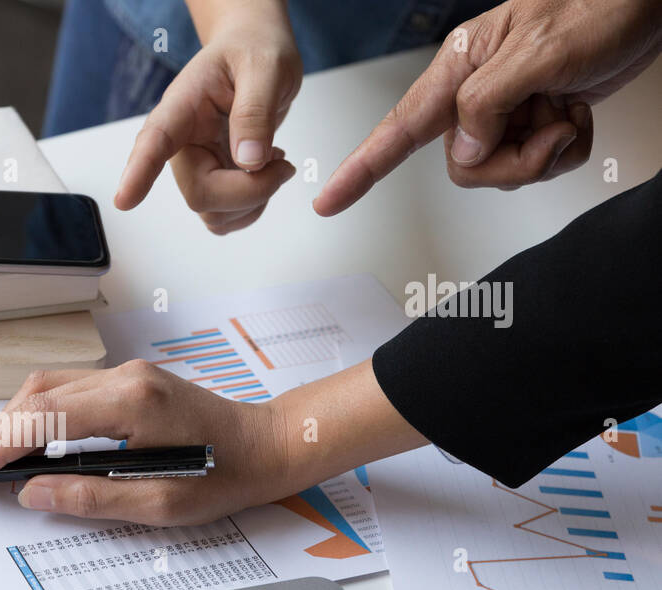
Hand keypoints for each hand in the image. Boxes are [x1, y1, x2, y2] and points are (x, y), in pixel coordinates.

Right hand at [0, 361, 287, 524]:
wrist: (268, 444)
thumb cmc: (228, 475)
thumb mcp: (162, 503)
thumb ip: (93, 499)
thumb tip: (34, 493)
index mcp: (133, 404)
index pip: (44, 419)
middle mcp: (124, 378)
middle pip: (36, 397)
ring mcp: (124, 374)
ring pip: (46, 388)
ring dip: (9, 421)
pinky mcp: (126, 382)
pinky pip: (65, 391)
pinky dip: (34, 415)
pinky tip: (22, 442)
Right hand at [114, 0, 300, 233]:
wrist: (255, 50)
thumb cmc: (253, 50)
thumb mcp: (265, 66)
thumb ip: (255, 112)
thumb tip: (249, 161)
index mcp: (183, 108)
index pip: (155, 142)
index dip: (139, 172)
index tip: (124, 200)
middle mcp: (182, 144)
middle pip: (199, 194)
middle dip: (248, 191)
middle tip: (283, 164)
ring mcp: (198, 167)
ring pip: (214, 214)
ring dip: (253, 201)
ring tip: (276, 162)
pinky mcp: (214, 181)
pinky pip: (227, 216)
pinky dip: (254, 206)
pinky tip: (266, 173)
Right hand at [314, 0, 661, 215]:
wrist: (647, 2)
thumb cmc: (599, 6)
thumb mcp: (539, 51)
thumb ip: (488, 103)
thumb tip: (462, 148)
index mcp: (459, 68)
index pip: (397, 128)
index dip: (360, 170)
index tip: (329, 201)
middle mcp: (474, 94)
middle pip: (463, 166)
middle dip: (512, 164)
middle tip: (549, 131)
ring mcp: (505, 110)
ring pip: (499, 171)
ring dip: (544, 154)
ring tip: (567, 114)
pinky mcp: (534, 121)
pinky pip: (535, 164)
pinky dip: (565, 148)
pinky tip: (575, 114)